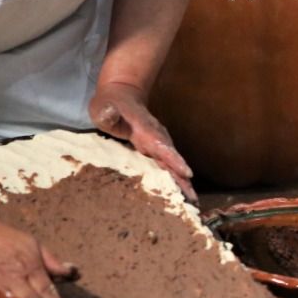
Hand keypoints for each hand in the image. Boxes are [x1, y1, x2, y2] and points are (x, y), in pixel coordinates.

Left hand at [89, 81, 196, 200]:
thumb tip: (109, 114)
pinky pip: (166, 165)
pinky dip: (174, 178)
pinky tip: (178, 192)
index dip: (174, 160)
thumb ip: (107, 112)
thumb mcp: (103, 107)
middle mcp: (156, 138)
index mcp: (145, 130)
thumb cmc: (110, 104)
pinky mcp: (154, 150)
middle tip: (193, 199)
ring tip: (191, 200)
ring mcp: (157, 145)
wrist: (122, 96)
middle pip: (173, 160)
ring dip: (182, 181)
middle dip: (183, 178)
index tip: (187, 173)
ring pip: (172, 165)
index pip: (162, 147)